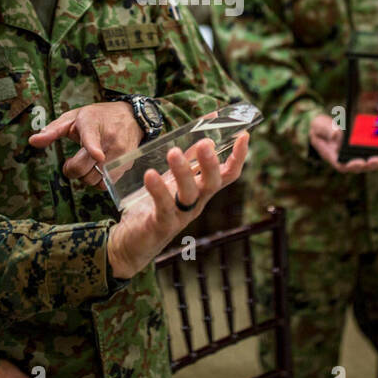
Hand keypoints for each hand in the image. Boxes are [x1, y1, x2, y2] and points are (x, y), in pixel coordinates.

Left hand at [29, 102, 143, 187]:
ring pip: (94, 179)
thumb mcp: (74, 117)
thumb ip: (52, 130)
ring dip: (85, 176)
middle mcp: (109, 140)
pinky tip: (98, 168)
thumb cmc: (98, 117)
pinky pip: (105, 184)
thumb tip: (33, 141)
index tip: (98, 155)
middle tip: (72, 161)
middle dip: (72, 169)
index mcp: (92, 124)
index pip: (92, 138)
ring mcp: (120, 154)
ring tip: (87, 163)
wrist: (131, 117)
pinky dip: (98, 181)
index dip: (93, 148)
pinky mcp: (126, 165)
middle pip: (84, 168)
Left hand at [106, 134, 248, 279]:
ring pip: (189, 194)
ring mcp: (181, 215)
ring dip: (183, 172)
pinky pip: (164, 207)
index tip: (244, 136)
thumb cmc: (156, 206)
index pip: (227, 174)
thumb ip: (188, 158)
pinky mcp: (162, 224)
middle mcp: (196, 203)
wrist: (133, 241)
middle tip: (205, 143)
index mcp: (202, 190)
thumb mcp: (173, 179)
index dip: (238, 157)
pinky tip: (150, 175)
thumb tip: (206, 135)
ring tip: (173, 152)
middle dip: (211, 164)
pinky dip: (158, 190)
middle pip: (212, 184)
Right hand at [309, 113, 377, 172]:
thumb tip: (336, 134)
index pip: (343, 166)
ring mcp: (354, 157)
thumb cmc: (319, 128)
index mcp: (333, 157)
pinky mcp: (361, 152)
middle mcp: (345, 160)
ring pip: (368, 164)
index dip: (352, 166)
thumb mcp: (319, 127)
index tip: (359, 162)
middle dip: (370, 165)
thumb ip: (327, 130)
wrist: (323, 127)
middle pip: (359, 167)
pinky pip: (372, 156)